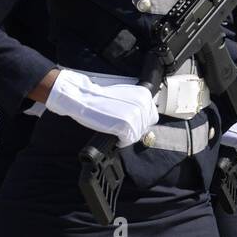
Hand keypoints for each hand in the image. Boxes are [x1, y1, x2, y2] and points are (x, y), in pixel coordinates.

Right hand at [44, 68, 158, 147]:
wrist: (84, 98)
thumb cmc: (101, 98)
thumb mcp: (126, 95)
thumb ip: (138, 105)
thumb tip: (144, 118)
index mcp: (144, 95)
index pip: (152, 117)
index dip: (141, 123)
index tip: (131, 124)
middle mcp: (143, 104)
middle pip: (145, 128)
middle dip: (134, 130)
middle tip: (121, 128)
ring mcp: (135, 116)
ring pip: (137, 135)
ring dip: (127, 136)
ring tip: (116, 131)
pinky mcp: (126, 126)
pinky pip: (128, 140)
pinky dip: (121, 141)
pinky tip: (114, 135)